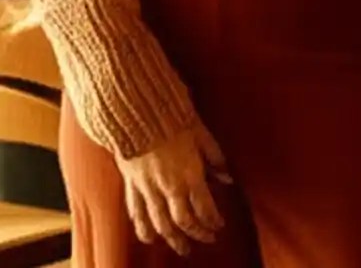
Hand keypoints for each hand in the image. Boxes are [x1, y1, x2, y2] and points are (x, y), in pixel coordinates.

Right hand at [116, 122, 232, 255]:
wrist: (137, 112)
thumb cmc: (173, 120)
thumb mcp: (203, 135)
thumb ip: (216, 159)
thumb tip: (229, 179)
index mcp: (189, 175)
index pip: (204, 208)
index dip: (212, 221)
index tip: (219, 226)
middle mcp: (168, 187)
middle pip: (183, 221)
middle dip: (196, 234)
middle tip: (206, 240)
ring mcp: (147, 188)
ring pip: (159, 223)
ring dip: (171, 238)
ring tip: (181, 248)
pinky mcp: (131, 184)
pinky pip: (136, 212)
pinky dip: (142, 227)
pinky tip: (149, 236)